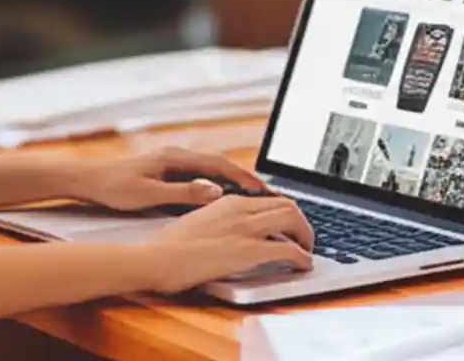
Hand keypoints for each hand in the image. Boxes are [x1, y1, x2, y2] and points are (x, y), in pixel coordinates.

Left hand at [72, 146, 268, 211]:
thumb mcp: (148, 194)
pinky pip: (197, 173)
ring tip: (250, 195)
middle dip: (243, 178)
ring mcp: (169, 161)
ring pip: (208, 169)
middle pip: (217, 164)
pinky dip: (214, 182)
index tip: (263, 189)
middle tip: (265, 193)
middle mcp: (174, 155)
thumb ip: (183, 193)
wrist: (85, 179)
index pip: (218, 165)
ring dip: (230, 180)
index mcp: (174, 157)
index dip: (243, 177)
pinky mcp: (163, 169)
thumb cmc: (112, 187)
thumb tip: (215, 191)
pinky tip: (219, 195)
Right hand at [145, 195, 314, 293]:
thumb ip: (216, 221)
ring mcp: (245, 228)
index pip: (268, 198)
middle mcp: (240, 209)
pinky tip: (303, 265)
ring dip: (306, 235)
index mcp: (226, 202)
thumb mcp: (195, 222)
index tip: (289, 225)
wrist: (157, 259)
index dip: (285, 212)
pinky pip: (289, 250)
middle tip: (303, 238)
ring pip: (293, 219)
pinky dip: (302, 257)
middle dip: (302, 221)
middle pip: (287, 204)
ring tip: (306, 250)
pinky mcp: (249, 250)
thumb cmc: (167, 247)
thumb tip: (227, 232)